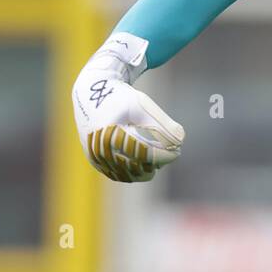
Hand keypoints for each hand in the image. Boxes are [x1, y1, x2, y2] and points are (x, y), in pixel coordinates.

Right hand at [72, 33, 184, 182]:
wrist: (90, 95)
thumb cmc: (119, 97)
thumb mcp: (142, 105)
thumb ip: (162, 123)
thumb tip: (180, 141)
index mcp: (110, 134)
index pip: (145, 154)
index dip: (166, 155)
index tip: (178, 149)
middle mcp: (100, 150)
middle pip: (140, 167)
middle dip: (159, 160)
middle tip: (170, 149)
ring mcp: (97, 159)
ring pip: (133, 175)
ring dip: (149, 166)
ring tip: (156, 150)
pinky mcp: (97, 163)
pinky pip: (122, 175)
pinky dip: (136, 169)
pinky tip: (145, 157)